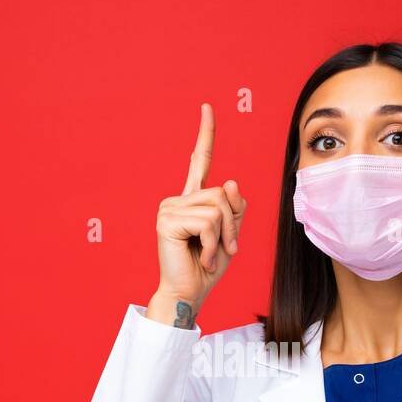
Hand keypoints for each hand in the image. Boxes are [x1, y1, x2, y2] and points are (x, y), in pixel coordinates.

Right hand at [147, 102, 246, 326]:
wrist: (189, 294)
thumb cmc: (208, 267)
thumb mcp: (230, 234)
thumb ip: (234, 208)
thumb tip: (229, 182)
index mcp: (192, 200)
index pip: (200, 162)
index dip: (205, 135)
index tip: (207, 107)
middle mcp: (177, 199)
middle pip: (221, 193)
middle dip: (232, 225)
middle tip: (226, 251)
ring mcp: (169, 208)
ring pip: (217, 207)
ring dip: (224, 237)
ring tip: (213, 256)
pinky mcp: (167, 221)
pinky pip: (207, 222)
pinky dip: (214, 244)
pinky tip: (204, 258)